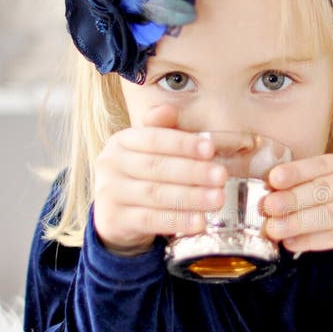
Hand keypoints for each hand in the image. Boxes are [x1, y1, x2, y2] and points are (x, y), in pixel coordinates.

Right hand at [93, 105, 226, 255]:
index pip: (153, 138)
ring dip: (191, 197)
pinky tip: (199, 221)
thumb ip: (160, 131)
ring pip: (156, 194)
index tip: (210, 149)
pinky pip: (151, 220)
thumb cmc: (139, 176)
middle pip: (156, 166)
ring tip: (217, 199)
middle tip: (221, 176)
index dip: (182, 144)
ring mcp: (110, 193)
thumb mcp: (146, 150)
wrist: (113, 215)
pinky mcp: (114, 220)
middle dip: (193, 171)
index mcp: (122, 141)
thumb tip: (169, 110)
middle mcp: (111, 164)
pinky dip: (177, 221)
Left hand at [263, 153, 332, 275]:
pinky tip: (292, 243)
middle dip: (293, 199)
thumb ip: (318, 186)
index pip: (324, 164)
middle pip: (325, 190)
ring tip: (274, 229)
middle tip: (267, 207)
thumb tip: (274, 194)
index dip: (297, 171)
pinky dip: (310, 241)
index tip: (273, 178)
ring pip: (329, 215)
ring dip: (297, 223)